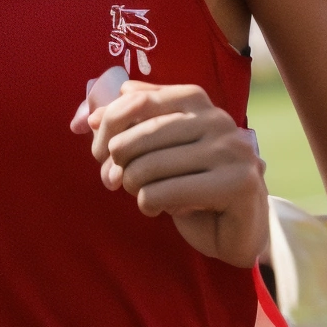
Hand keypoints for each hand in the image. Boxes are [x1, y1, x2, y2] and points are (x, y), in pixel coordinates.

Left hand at [70, 78, 268, 267]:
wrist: (237, 226)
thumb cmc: (191, 184)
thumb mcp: (158, 149)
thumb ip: (128, 127)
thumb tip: (89, 118)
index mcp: (197, 100)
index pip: (137, 100)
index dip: (108, 126)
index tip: (99, 152)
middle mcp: (217, 119)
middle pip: (139, 135)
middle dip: (116, 162)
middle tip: (115, 180)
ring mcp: (231, 150)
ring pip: (148, 166)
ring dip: (132, 187)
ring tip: (141, 195)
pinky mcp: (237, 183)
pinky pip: (165, 193)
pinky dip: (149, 205)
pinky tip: (159, 209)